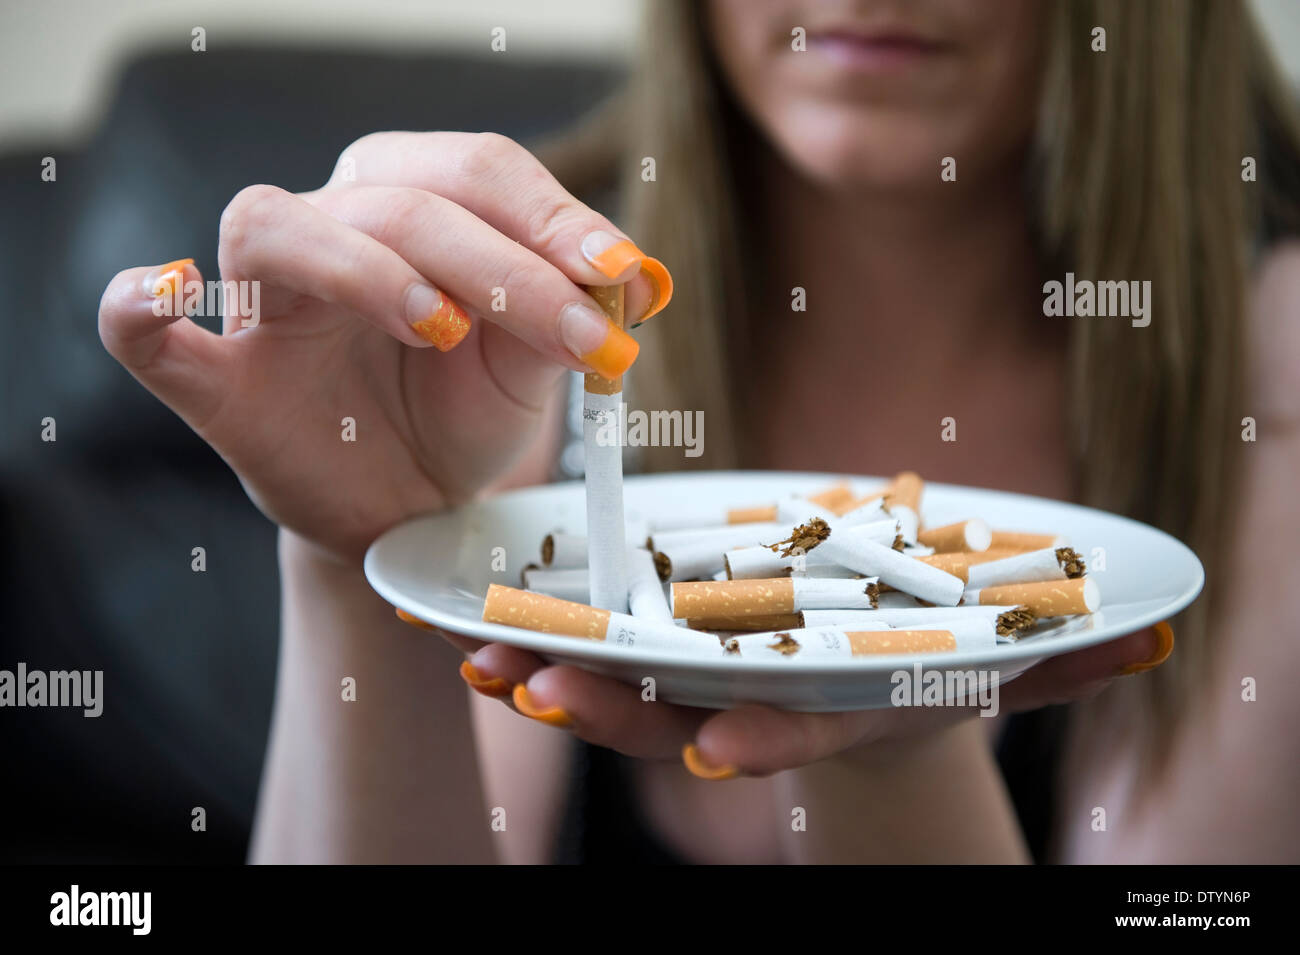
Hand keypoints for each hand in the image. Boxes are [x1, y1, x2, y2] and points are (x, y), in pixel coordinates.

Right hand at [99, 132, 667, 561]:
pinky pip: (148, 332)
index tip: (623, 276)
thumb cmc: (460, 412)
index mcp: (410, 203)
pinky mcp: (218, 380)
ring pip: (280, 229)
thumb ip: (564, 318)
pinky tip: (162, 293)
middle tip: (584, 337)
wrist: (406, 502)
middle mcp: (330, 226)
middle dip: (505, 267)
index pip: (479, 172)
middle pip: (403, 202)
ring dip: (367, 267)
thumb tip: (627, 280)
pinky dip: (142, 305)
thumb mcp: (530, 367)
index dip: (555, 217)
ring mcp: (264, 303)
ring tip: (442, 326)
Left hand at [437, 622, 1173, 777]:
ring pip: (613, 694)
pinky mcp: (656, 652)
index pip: (796, 734)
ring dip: (543, 678)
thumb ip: (1060, 656)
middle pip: (674, 719)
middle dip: (606, 712)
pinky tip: (468, 624)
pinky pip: (585, 652)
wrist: (855, 674)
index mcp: (828, 707)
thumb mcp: (990, 656)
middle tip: (532, 690)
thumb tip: (1148, 642)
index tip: (718, 748)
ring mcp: (695, 686)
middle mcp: (753, 705)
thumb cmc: (922, 659)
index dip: (764, 743)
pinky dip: (532, 642)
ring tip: (473, 659)